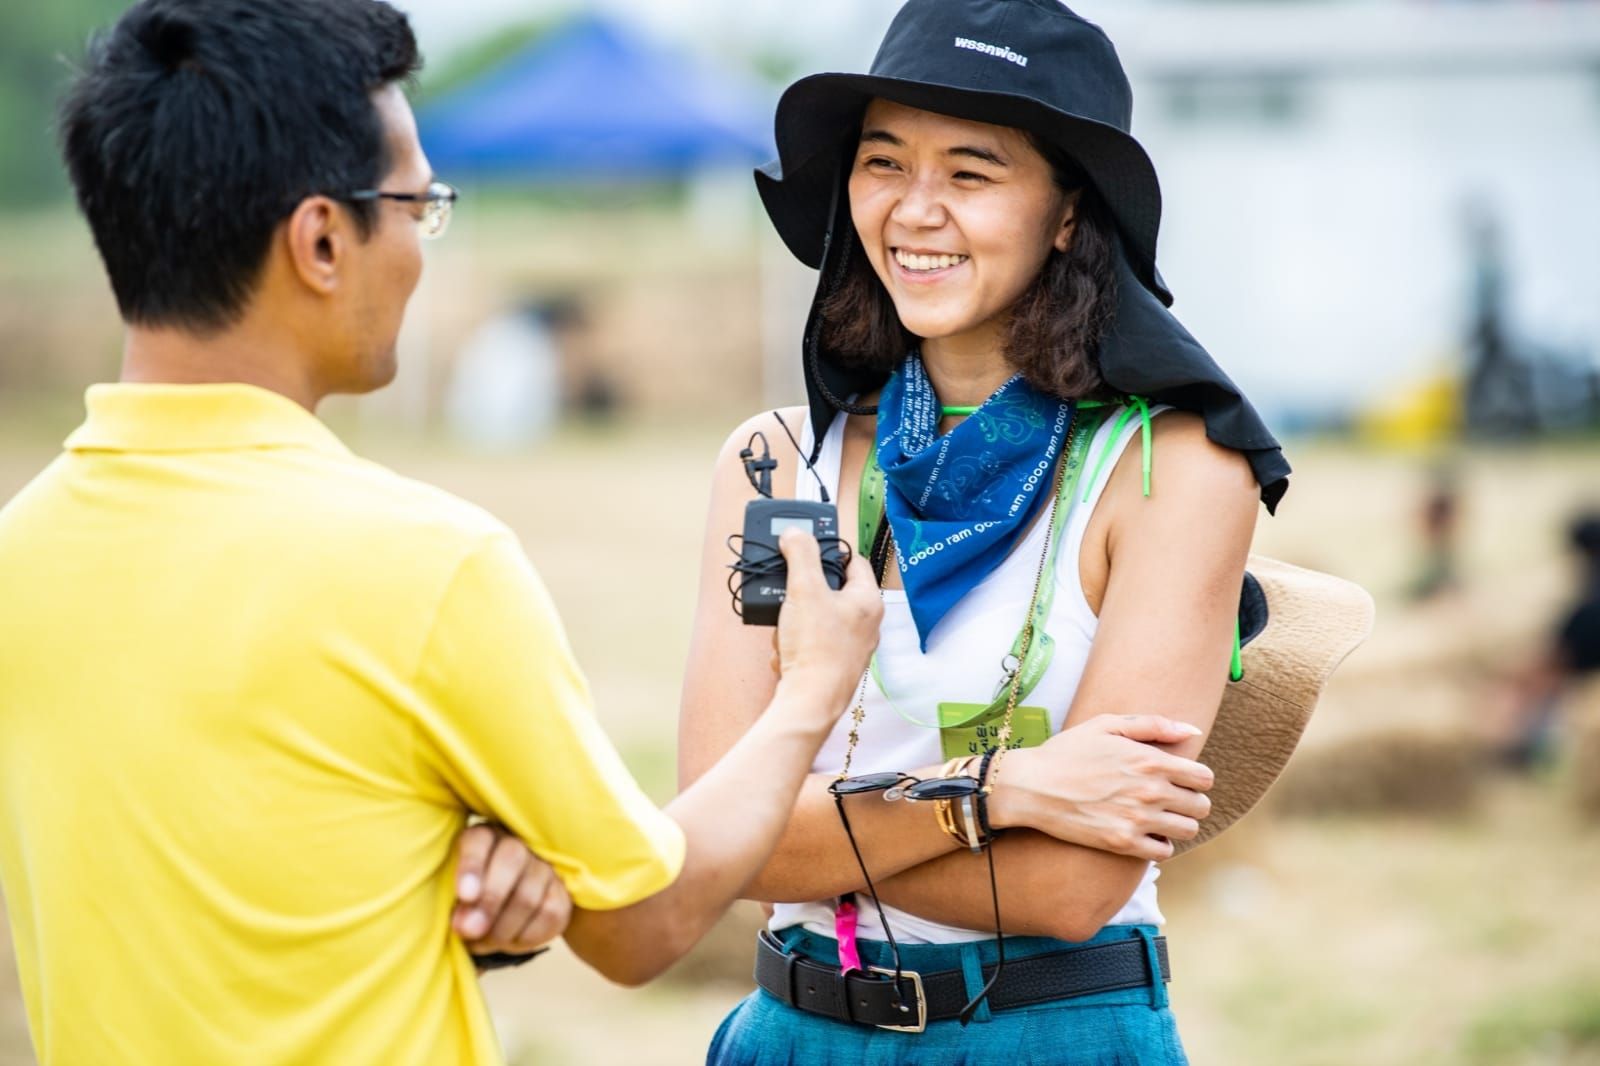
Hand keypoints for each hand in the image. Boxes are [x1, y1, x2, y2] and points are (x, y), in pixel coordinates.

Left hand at [452, 823, 571, 956]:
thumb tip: (467, 927)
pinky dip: (525, 937)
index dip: (471, 866)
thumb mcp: (456, 902)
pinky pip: (549, 915)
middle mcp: (517, 843)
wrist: (505, 913)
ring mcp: (545, 866)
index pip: (479, 841)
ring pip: (529, 895)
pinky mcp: (562, 893)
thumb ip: (459, 910)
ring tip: (484, 941)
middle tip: (471, 930)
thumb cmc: (472, 903)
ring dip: (503, 927)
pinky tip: (509, 941)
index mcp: (483, 839)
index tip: (464, 895)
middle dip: (490, 899)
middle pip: (511, 860)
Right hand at [772, 529, 881, 724]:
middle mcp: (867, 624)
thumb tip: (795, 533)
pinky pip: (810, 644)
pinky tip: (786, 653)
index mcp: (868, 601)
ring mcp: (852, 647)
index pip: (853, 560)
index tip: (807, 551)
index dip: (828, 552)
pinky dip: (793, 645)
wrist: (809, 702)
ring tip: (787, 632)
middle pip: (830, 591)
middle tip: (791, 598)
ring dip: (794, 622)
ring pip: (816, 619)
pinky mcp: (834, 665)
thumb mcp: (804, 589)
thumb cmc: (816, 649)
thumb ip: (800, 555)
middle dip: (802, 595)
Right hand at [988, 714, 1214, 861]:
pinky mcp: (1123, 843)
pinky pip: (1164, 852)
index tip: (1181, 780)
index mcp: (1150, 759)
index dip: (1196, 779)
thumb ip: (1153, 725)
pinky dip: (1159, 844)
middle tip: (1171, 800)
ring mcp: (1137, 819)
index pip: (1203, 777)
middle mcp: (1150, 791)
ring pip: (1187, 830)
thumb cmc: (1067, 752)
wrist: (1031, 786)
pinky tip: (1145, 833)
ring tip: (1158, 818)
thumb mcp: (1106, 725)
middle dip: (1190, 802)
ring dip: (1177, 824)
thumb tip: (1194, 732)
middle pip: (1201, 806)